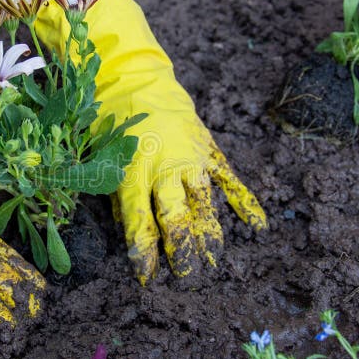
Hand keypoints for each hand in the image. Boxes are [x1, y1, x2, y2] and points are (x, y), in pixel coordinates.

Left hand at [36, 0, 266, 284]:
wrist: (135, 80)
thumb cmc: (111, 123)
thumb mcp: (102, 160)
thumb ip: (115, 197)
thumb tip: (130, 234)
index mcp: (132, 174)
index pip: (140, 224)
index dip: (144, 255)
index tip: (147, 279)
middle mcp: (164, 170)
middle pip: (176, 219)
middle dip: (180, 250)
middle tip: (185, 274)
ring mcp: (190, 161)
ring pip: (204, 205)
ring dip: (209, 235)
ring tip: (212, 261)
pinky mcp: (208, 151)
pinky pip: (230, 181)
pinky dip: (246, 202)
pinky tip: (256, 226)